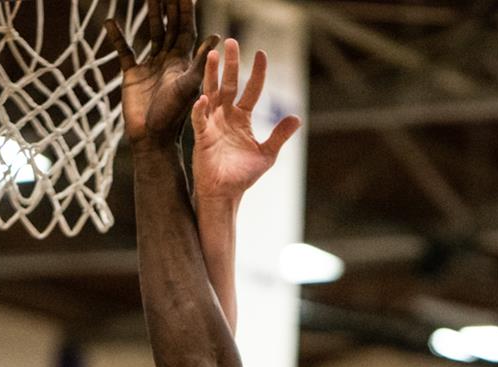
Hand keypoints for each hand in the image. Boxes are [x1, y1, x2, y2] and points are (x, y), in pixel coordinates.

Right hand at [105, 0, 218, 146]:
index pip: (186, 28)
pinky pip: (124, 51)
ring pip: (152, 33)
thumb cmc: (173, 116)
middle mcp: (169, 61)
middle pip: (170, 26)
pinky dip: (117, 37)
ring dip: (150, 14)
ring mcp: (151, 66)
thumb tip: (217, 37)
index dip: (184, 9)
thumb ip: (200, 62)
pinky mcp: (133, 75)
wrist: (152, 139)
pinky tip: (110, 22)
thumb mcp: (189, 87)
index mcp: (184, 62)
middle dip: (169, 5)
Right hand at [191, 38, 301, 202]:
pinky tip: (203, 98)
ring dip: (212, 76)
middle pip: (229, 84)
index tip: (261, 54)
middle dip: (230, 64)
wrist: (225, 194)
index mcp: (242, 119)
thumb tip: (297, 118)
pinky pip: (200, 121)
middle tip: (231, 42)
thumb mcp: (267, 154)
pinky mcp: (202, 138)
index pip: (251, 90)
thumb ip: (280, 135)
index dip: (257, 73)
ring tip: (213, 55)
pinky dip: (201, 110)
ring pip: (211, 94)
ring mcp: (213, 125)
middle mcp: (226, 117)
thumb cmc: (243, 175)